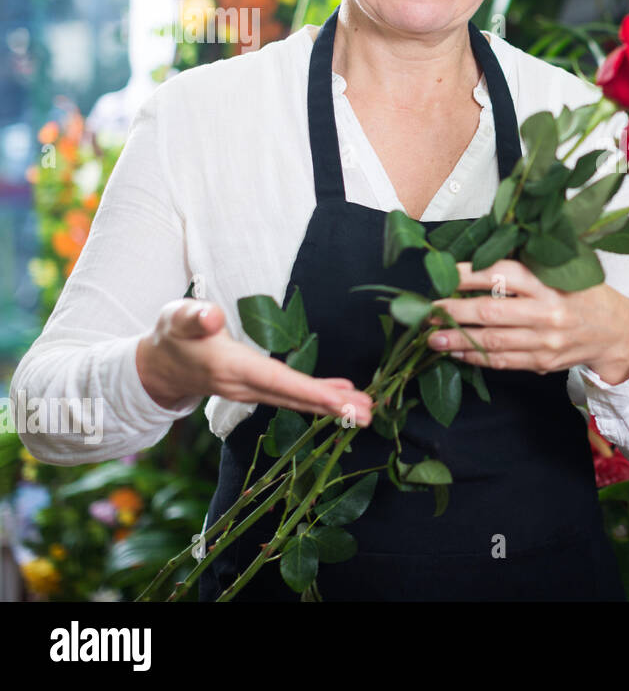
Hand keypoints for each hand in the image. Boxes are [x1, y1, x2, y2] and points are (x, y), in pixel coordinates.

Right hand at [135, 298, 372, 424]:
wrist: (157, 366)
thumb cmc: (172, 335)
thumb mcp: (178, 318)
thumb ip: (195, 317)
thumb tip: (212, 316)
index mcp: (233, 368)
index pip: (279, 382)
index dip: (311, 392)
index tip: (343, 401)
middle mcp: (245, 387)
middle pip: (295, 398)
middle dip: (333, 407)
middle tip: (371, 414)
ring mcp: (251, 392)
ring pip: (296, 400)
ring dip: (332, 406)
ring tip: (367, 410)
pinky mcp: (255, 389)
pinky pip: (291, 396)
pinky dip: (317, 397)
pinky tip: (341, 395)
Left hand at [427, 260, 628, 382]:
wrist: (616, 331)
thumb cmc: (584, 293)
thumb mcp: (565, 270)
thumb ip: (530, 265)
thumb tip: (481, 257)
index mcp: (551, 283)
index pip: (504, 274)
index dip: (472, 273)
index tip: (446, 272)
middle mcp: (547, 312)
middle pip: (492, 312)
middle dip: (454, 312)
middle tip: (427, 310)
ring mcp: (545, 341)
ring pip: (493, 342)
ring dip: (458, 339)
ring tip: (432, 337)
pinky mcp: (543, 361)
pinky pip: (503, 362)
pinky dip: (476, 358)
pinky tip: (456, 352)